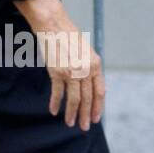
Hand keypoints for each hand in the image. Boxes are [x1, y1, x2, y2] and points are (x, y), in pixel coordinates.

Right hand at [13, 0, 104, 128]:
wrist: (53, 25)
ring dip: (71, 113)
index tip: (95, 119)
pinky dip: (55, 103)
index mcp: (95, 64)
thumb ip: (90, 69)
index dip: (97, 108)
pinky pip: (57, 93)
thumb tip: (91, 89)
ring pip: (73, 99)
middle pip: (87, 98)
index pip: (99, 92)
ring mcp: (71, 71)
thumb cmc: (69, 37)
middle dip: (85, 115)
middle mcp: (85, 69)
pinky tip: (53, 111)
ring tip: (70, 123)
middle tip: (84, 127)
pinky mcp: (57, 72)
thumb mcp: (86, 51)